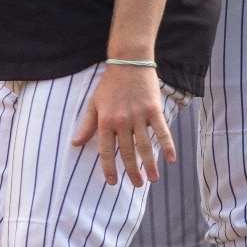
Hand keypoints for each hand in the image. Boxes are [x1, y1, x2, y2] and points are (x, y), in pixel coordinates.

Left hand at [71, 62, 175, 185]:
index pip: (106, 150)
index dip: (109, 168)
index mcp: (105, 120)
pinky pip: (162, 131)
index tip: (113, 182)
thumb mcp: (94, 103)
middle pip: (127, 151)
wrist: (128, 61)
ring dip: (150, 164)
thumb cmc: (109, 84)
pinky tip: (171, 159)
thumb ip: (86, 125)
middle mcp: (121, 121)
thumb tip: (75, 143)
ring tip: (153, 179)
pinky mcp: (154, 109)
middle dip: (132, 171)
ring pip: (145, 145)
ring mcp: (139, 115)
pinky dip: (168, 145)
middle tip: (138, 184)